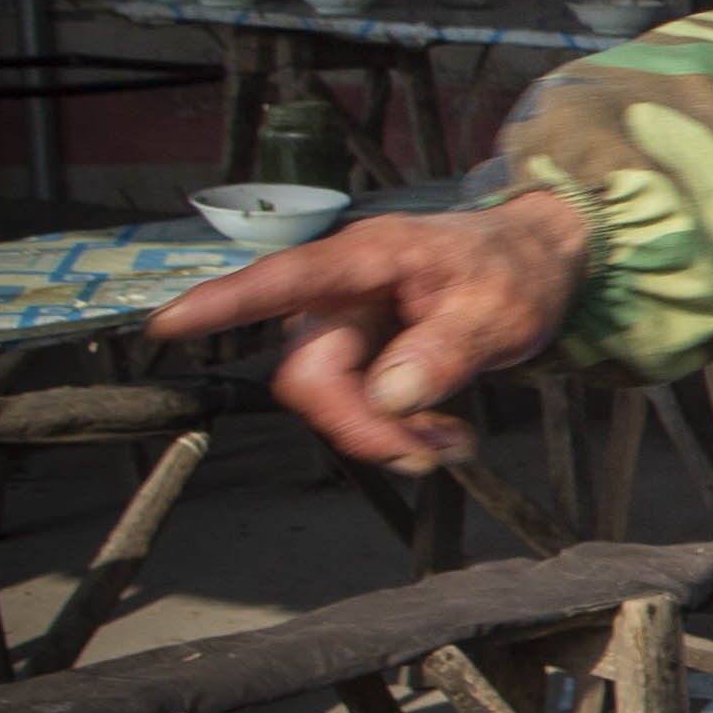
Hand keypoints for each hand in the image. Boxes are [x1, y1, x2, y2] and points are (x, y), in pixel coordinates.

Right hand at [146, 194, 592, 472]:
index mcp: (371, 258)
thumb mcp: (501, 311)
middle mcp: (345, 289)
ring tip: (450, 443)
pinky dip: (394, 429)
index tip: (170, 323)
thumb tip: (388, 395)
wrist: (541, 258)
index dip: (225, 303)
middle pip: (311, 371)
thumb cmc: (516, 268)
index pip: (286, 281)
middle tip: (428, 453)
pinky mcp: (363, 350)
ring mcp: (350, 322)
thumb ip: (445, 351)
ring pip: (331, 396)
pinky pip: (356, 403)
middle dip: (358, 425)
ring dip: (382, 434)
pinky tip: (439, 435)